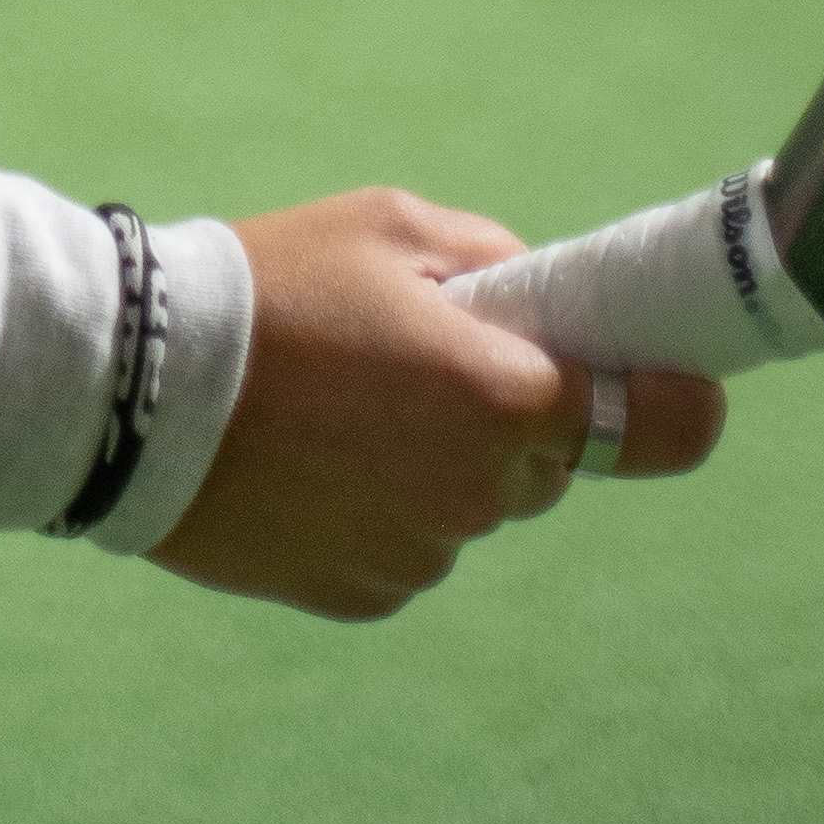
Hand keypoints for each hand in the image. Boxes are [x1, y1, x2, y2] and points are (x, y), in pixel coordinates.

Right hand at [160, 192, 725, 621]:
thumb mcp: (389, 228)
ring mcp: (422, 554)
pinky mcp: (364, 595)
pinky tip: (311, 459)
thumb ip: (492, 262)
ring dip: (434, 461)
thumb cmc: (272, 286)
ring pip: (469, 504)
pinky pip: (407, 547)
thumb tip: (541, 302)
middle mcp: (481, 491)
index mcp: (504, 394)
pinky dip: (378, 508)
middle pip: (543, 460)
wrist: (138, 390)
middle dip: (507, 414)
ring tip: (337, 402)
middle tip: (416, 357)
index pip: (658, 425)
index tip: (684, 387)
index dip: (680, 404)